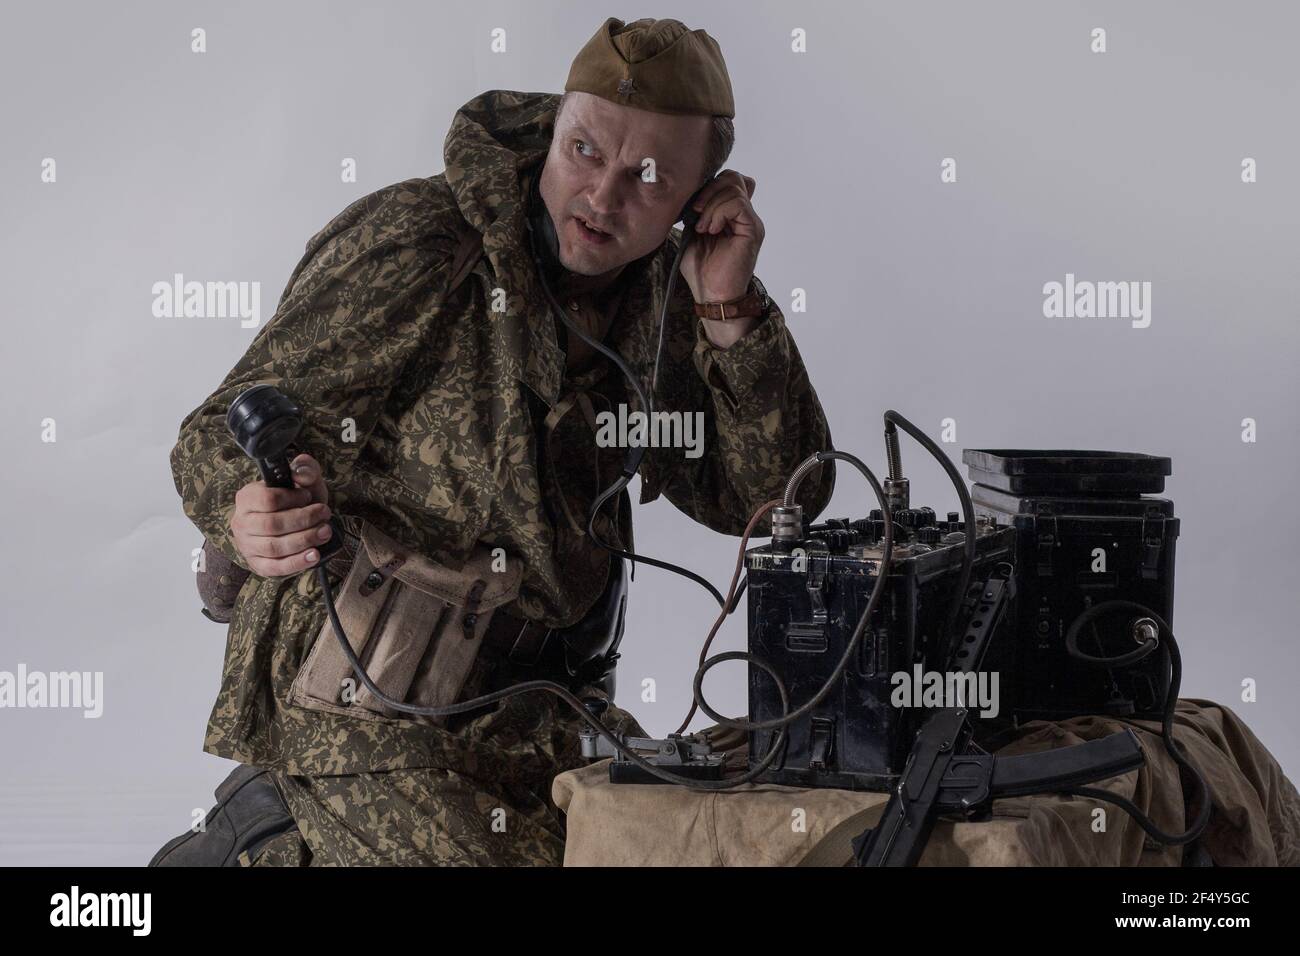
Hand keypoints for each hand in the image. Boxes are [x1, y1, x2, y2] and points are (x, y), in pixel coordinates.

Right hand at [231, 453, 333, 577]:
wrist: (297, 523)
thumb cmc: (298, 501)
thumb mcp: (304, 481)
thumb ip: (306, 469)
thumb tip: (302, 473)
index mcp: (247, 497)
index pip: (266, 500)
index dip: (291, 499)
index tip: (308, 496)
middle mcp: (241, 522)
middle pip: (271, 525)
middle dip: (303, 520)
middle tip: (325, 514)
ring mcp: (247, 545)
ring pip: (274, 547)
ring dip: (304, 540)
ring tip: (325, 532)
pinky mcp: (257, 564)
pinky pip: (275, 567)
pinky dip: (297, 562)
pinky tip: (315, 554)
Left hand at [677, 168, 763, 306]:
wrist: (711, 294)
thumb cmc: (701, 269)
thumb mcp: (692, 232)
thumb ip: (697, 211)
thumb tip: (692, 192)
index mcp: (732, 214)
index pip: (728, 180)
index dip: (709, 185)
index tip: (693, 206)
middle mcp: (744, 215)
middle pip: (732, 178)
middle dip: (709, 190)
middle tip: (696, 212)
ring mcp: (750, 221)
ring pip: (734, 188)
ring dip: (711, 205)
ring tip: (703, 228)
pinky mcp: (752, 229)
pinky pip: (738, 204)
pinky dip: (719, 213)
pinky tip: (711, 230)